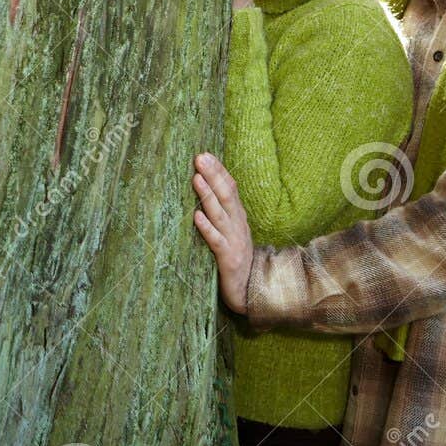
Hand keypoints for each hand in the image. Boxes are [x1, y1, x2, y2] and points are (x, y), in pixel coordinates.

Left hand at [192, 153, 253, 312]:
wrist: (249, 291)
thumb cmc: (234, 258)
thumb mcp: (230, 231)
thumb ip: (221, 212)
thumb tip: (204, 187)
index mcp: (238, 217)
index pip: (231, 188)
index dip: (219, 171)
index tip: (206, 154)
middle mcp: (238, 225)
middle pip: (227, 195)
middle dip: (213, 175)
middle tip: (200, 157)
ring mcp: (234, 242)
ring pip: (220, 215)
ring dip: (207, 196)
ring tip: (196, 179)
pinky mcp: (227, 259)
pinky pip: (216, 242)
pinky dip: (206, 228)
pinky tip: (196, 217)